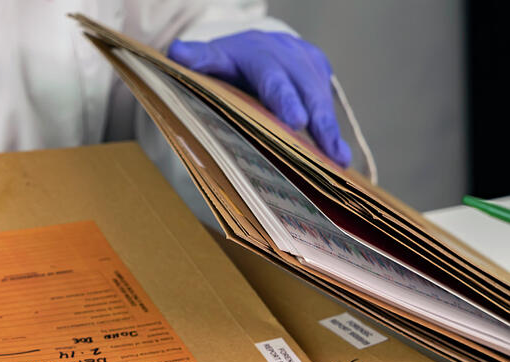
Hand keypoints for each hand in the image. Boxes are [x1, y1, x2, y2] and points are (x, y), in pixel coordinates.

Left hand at [168, 30, 350, 166]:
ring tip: (339, 160)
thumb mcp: (211, 57)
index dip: (285, 100)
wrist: (253, 45)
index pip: (274, 78)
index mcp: (260, 53)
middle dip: (319, 119)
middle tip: (328, 149)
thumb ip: (199, 59)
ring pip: (322, 96)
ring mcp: (308, 62)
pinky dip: (333, 130)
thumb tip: (176, 52)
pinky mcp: (320, 72)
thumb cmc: (228, 61)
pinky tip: (340, 157)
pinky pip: (328, 102)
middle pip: (307, 89)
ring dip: (331, 129)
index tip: (296, 122)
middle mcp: (289, 54)